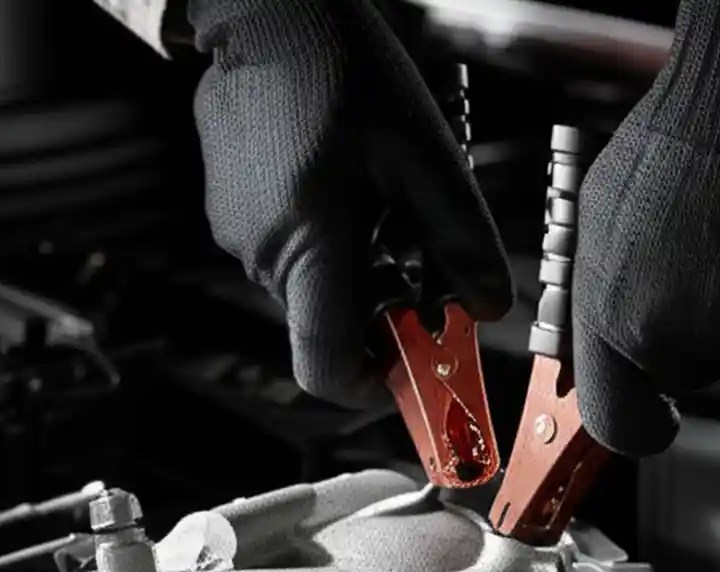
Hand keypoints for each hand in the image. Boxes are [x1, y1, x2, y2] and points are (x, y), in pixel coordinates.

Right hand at [188, 0, 511, 406]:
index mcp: (308, 247)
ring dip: (358, 264)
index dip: (374, 386)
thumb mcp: (424, 154)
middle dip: (384, 305)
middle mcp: (263, 253)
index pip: (325, 366)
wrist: (267, 10)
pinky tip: (348, 181)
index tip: (415, 369)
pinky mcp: (230, 210)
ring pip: (313, 283)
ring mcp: (238, 232)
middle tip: (422, 251)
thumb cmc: (343, 69)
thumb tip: (489, 307)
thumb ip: (460, 240)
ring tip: (384, 199)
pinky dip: (327, 238)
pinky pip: (288, 250)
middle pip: (332, 321)